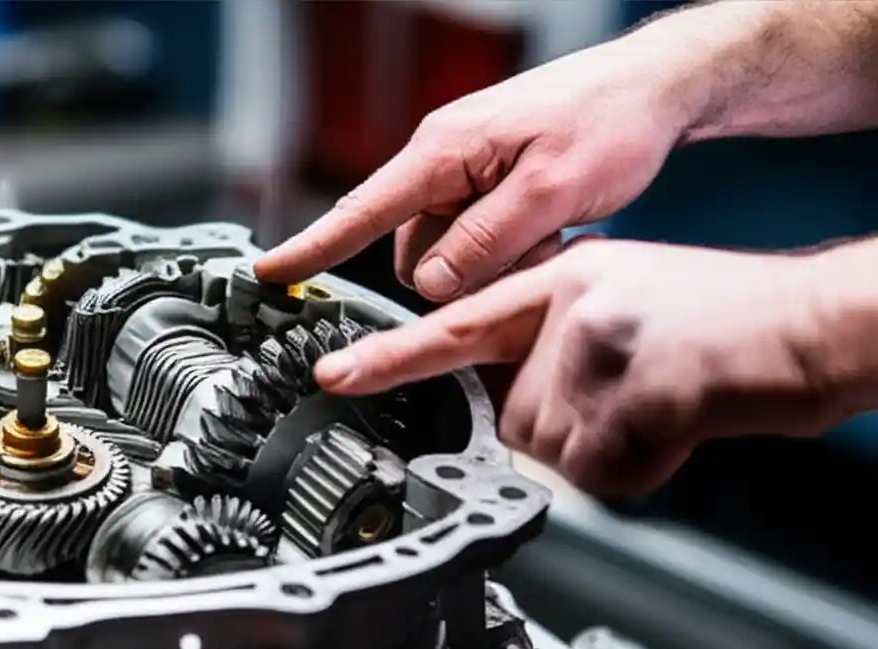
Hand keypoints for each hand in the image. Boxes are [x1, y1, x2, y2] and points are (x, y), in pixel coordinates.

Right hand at [255, 35, 695, 299]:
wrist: (655, 88)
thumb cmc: (609, 121)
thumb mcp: (550, 190)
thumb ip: (484, 243)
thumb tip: (429, 284)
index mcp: (443, 152)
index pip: (360, 211)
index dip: (312, 248)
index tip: (268, 273)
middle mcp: (443, 162)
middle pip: (415, 252)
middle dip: (462, 271)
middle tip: (530, 248)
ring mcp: (466, 175)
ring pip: (450, 254)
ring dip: (494, 263)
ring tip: (550, 233)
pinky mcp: (489, 187)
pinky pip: (477, 241)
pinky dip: (510, 249)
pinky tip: (551, 229)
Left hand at [312, 240, 860, 496]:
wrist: (810, 322)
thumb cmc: (725, 316)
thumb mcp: (621, 292)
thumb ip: (552, 335)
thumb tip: (516, 395)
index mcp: (563, 276)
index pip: (456, 321)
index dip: (389, 355)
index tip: (333, 374)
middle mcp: (569, 309)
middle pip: (511, 416)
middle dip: (557, 429)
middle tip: (625, 401)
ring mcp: (598, 352)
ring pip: (550, 450)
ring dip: (598, 451)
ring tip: (656, 408)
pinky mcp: (632, 396)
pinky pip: (599, 474)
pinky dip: (634, 470)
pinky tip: (674, 426)